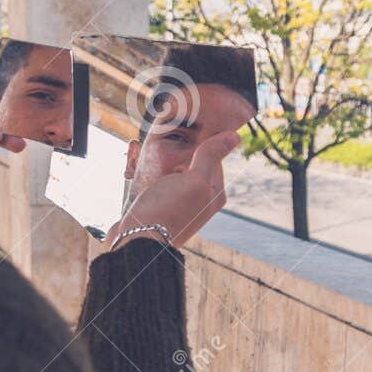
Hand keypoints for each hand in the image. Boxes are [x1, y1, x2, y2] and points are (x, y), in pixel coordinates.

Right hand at [104, 131, 239, 249]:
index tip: (184, 132)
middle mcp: (200, 200)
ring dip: (161, 162)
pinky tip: (141, 168)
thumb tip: (235, 137)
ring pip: (172, 172)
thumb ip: (210, 157)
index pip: (213, 157)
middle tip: (163, 141)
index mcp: (214, 193)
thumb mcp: (195, 180)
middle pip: (191, 164)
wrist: (137, 239)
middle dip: (178, 153)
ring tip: (150, 154)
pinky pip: (157, 182)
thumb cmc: (169, 210)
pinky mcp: (160, 207)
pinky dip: (150, 173)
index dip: (199, 143)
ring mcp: (179, 204)